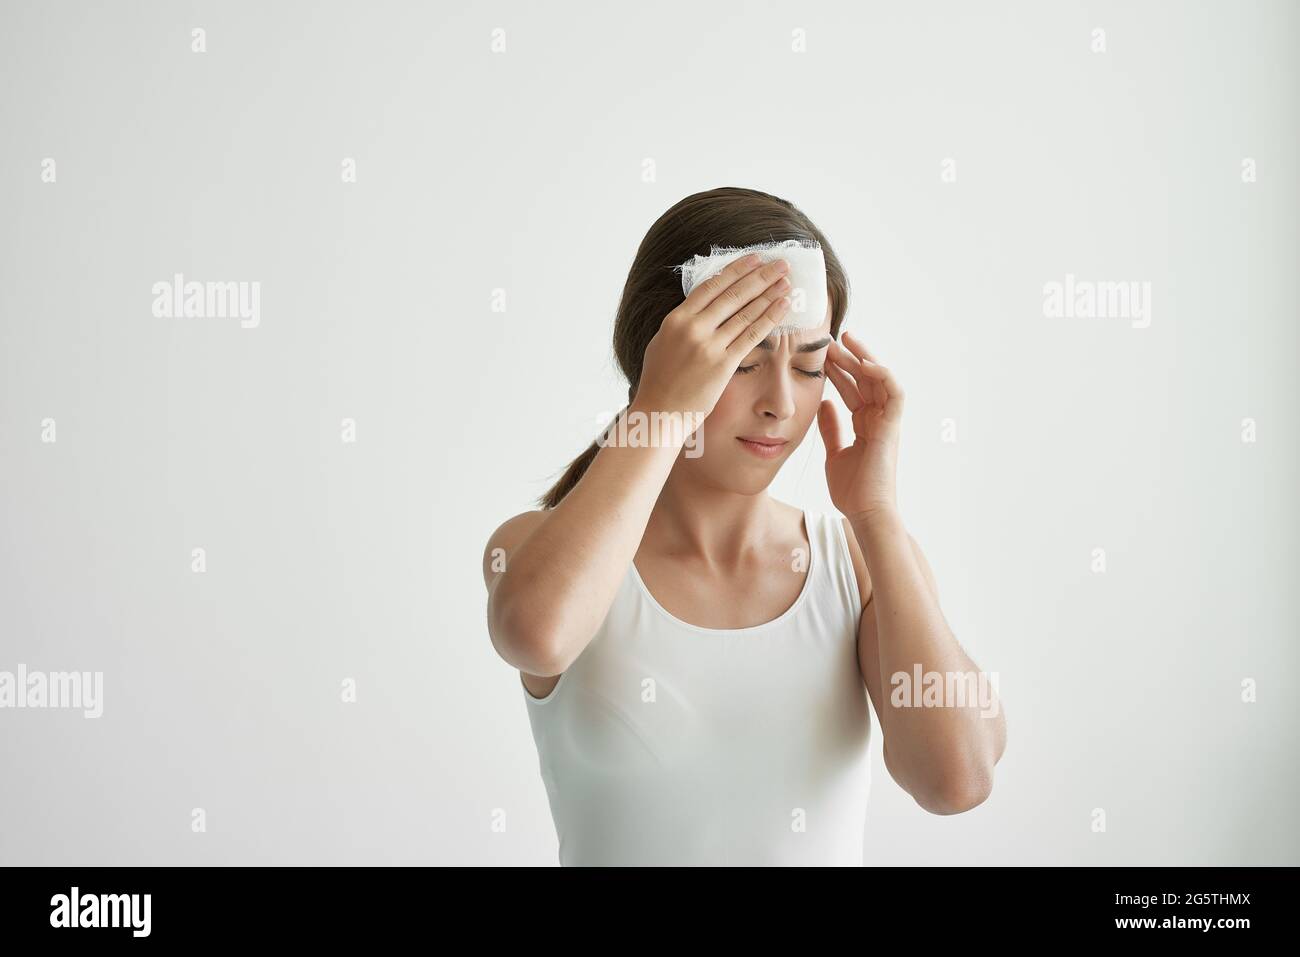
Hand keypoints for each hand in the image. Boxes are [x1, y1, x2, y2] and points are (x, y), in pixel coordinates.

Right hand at [631, 254, 791, 418]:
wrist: (659, 413)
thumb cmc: (660, 382)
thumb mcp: (663, 342)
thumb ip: (683, 324)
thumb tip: (702, 308)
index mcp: (676, 319)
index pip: (711, 286)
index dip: (736, 270)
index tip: (755, 258)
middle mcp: (692, 328)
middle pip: (733, 294)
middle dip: (760, 276)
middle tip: (781, 264)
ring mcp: (708, 346)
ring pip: (745, 313)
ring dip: (769, 294)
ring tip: (786, 282)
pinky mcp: (723, 365)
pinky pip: (751, 336)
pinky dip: (770, 318)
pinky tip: (783, 307)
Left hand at [818, 331, 904, 520]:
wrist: (865, 512)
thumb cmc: (853, 490)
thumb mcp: (835, 452)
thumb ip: (832, 427)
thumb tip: (824, 404)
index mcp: (866, 424)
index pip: (853, 389)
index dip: (838, 371)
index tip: (820, 356)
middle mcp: (879, 419)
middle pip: (865, 380)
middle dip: (848, 358)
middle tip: (830, 340)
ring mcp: (887, 422)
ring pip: (879, 380)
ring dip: (864, 358)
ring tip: (845, 341)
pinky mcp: (893, 427)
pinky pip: (894, 393)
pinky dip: (882, 376)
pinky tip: (864, 363)